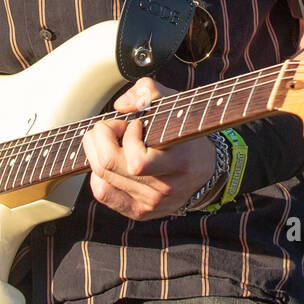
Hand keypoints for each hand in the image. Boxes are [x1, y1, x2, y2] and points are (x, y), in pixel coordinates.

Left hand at [81, 77, 218, 220]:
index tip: (134, 123)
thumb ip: (149, 91)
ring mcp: (151, 204)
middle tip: (114, 126)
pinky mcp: (140, 212)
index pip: (137, 161)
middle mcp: (164, 188)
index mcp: (180, 162)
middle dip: (101, 137)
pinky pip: (103, 194)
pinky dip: (97, 175)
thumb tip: (120, 105)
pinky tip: (111, 162)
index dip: (126, 135)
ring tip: (112, 142)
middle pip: (109, 166)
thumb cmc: (185, 131)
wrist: (205, 170)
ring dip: (97, 152)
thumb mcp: (175, 103)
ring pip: (102, 179)